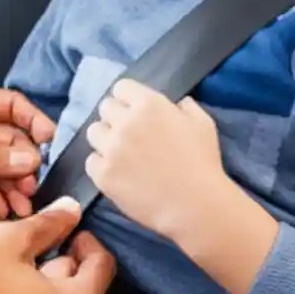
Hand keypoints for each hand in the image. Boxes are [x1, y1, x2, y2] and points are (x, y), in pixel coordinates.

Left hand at [0, 81, 54, 216]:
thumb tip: (28, 160)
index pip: (11, 105)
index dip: (33, 122)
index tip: (49, 142)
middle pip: (10, 142)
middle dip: (24, 163)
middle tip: (33, 184)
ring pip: (0, 169)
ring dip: (13, 186)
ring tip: (23, 203)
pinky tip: (5, 211)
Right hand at [0, 198, 114, 293]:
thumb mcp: (9, 241)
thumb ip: (48, 224)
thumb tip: (71, 209)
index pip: (102, 265)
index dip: (84, 239)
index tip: (64, 229)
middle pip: (83, 289)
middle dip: (62, 263)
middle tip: (31, 248)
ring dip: (47, 286)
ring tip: (13, 271)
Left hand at [85, 80, 277, 293]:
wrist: (195, 205)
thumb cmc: (203, 164)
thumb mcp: (203, 125)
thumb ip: (186, 107)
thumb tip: (177, 103)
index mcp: (148, 105)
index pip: (121, 88)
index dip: (127, 99)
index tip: (134, 111)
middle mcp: (124, 122)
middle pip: (104, 108)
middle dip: (116, 118)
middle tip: (128, 135)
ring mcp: (111, 148)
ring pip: (93, 132)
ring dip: (105, 140)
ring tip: (120, 154)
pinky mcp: (102, 173)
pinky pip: (91, 161)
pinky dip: (101, 165)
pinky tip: (117, 173)